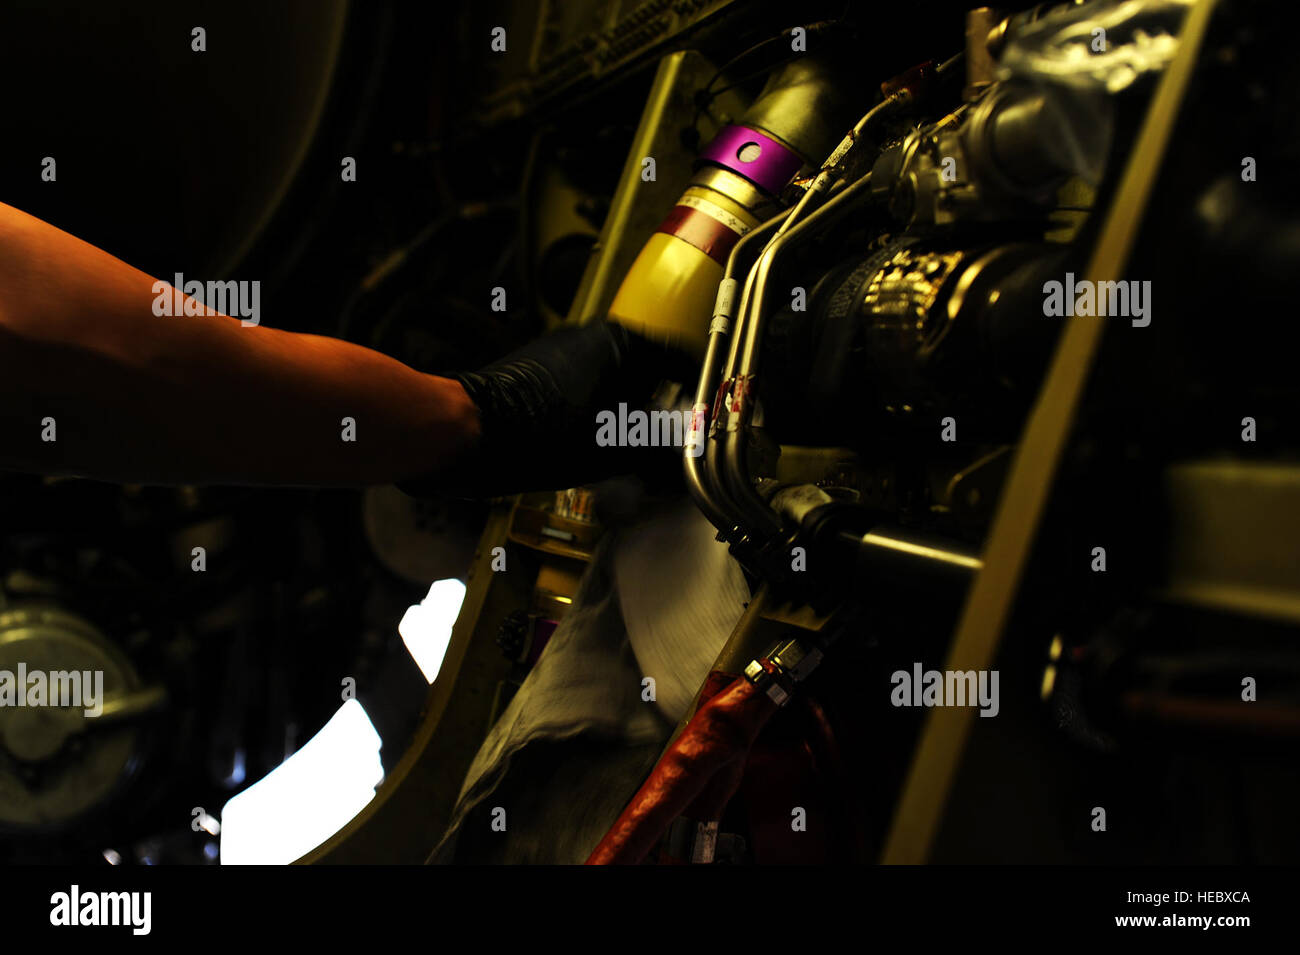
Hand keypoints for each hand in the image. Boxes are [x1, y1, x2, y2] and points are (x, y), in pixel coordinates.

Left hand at [401, 320, 696, 496]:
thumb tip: (693, 464)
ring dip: (632, 427)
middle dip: (663, 420)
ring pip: (617, 393)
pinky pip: (588, 401)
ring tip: (640, 466)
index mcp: (618, 342)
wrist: (464, 435)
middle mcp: (592, 339)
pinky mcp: (540, 379)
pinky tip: (602, 461)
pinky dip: (602, 427)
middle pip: (649, 379)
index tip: (710, 422)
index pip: (680, 360)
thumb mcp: (613, 448)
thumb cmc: (538, 434)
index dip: (700, 395)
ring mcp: (562, 357)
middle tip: (675, 456)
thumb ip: (662, 453)